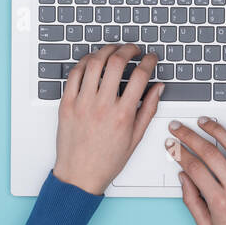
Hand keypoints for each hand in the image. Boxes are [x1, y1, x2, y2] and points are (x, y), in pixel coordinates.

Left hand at [53, 43, 162, 194]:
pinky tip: (93, 61)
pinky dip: (85, 62)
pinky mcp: (66, 103)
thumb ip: (149, 109)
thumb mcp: (135, 137)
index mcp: (122, 115)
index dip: (149, 61)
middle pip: (117, 62)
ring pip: (94, 63)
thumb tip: (158, 87)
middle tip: (134, 49)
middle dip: (129, 49)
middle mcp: (102, 106)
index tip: (151, 58)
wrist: (79, 175)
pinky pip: (74, 73)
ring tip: (114, 50)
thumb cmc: (106, 160)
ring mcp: (82, 103)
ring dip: (107, 50)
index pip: (140, 76)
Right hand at [166, 118, 225, 224]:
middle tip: (180, 128)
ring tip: (206, 122)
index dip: (179, 152)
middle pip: (210, 153)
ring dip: (218, 130)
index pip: (194, 167)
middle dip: (190, 136)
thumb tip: (184, 176)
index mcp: (219, 202)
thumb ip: (191, 200)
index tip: (172, 145)